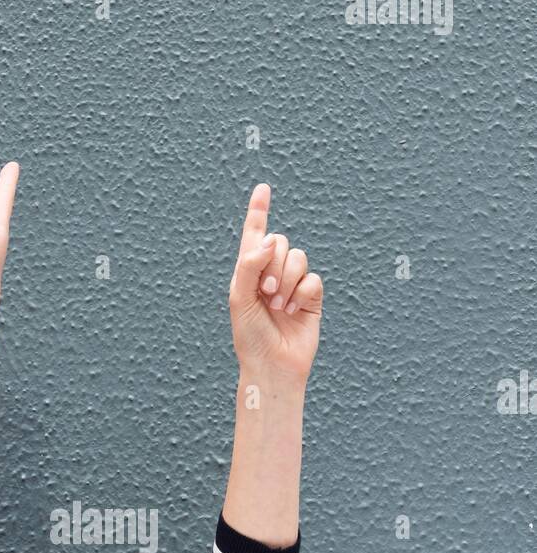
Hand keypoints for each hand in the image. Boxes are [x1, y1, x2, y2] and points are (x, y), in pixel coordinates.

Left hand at [228, 182, 322, 383]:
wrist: (272, 364)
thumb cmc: (250, 335)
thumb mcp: (240, 296)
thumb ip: (250, 263)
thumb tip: (272, 239)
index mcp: (248, 270)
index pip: (254, 234)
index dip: (259, 211)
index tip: (263, 188)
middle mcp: (271, 273)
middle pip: (281, 242)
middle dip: (273, 264)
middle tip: (265, 292)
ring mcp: (293, 284)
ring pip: (299, 258)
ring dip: (287, 280)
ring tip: (278, 306)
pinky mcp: (311, 297)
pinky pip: (313, 278)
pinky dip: (301, 294)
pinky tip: (293, 311)